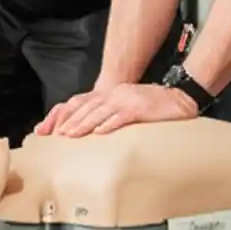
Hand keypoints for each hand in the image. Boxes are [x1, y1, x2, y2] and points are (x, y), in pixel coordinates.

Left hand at [35, 83, 196, 137]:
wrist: (179, 99)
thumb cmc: (153, 107)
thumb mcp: (127, 107)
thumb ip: (110, 115)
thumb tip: (93, 132)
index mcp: (110, 94)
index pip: (82, 104)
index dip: (65, 116)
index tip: (51, 129)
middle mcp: (115, 95)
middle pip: (86, 108)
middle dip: (69, 122)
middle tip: (55, 135)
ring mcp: (126, 100)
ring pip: (99, 113)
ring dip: (83, 125)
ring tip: (71, 135)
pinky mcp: (138, 109)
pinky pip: (120, 118)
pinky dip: (108, 125)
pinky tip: (99, 133)